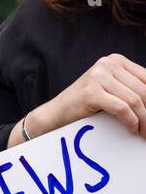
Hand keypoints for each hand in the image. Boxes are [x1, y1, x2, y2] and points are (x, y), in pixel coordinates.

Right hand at [27, 54, 145, 138]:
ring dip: (144, 121)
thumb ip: (133, 89)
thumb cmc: (88, 105)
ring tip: (144, 133)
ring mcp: (97, 76)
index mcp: (115, 60)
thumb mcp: (113, 89)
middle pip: (144, 90)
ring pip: (135, 100)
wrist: (56, 114)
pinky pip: (122, 109)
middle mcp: (107, 64)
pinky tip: (131, 129)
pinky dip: (131, 122)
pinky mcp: (91, 92)